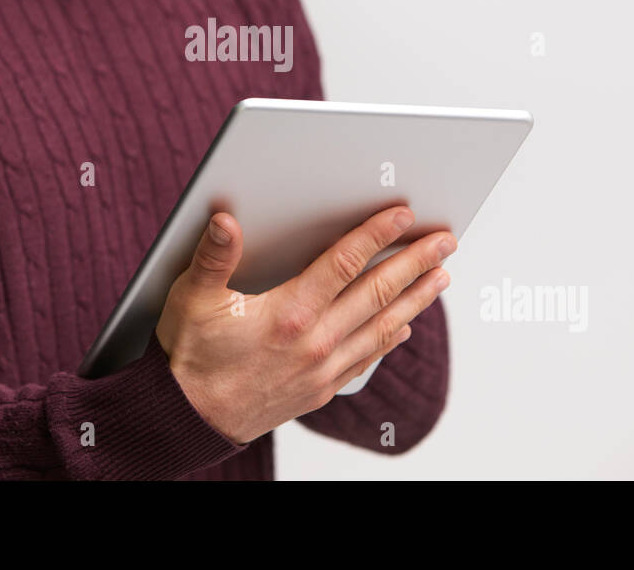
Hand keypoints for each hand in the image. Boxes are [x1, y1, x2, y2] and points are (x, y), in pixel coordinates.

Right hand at [154, 205, 453, 444]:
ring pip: (381, 327)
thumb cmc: (190, 356)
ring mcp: (322, 370)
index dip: (376, 235)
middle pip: (376, 293)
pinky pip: (366, 359)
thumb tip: (226, 220)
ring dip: (415, 299)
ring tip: (441, 277)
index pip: (344, 263)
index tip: (403, 214)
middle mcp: (314, 342)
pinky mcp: (320, 390)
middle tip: (445, 240)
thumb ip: (214, 256)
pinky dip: (389, 339)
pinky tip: (404, 326)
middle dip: (415, 262)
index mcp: (288, 313)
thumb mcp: (193, 298)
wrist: (188, 419)